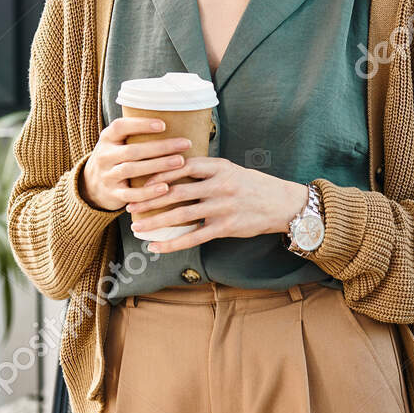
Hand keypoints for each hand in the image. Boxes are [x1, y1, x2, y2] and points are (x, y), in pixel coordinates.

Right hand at [81, 116, 192, 212]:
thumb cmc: (116, 157)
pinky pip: (131, 194)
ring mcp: (107, 176)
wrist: (92, 185)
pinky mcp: (113, 194)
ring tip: (180, 162)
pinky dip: (148, 192)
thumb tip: (172, 115)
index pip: (120, 127)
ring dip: (158, 166)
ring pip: (132, 170)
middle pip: (132, 150)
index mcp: (107, 138)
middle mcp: (104, 156)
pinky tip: (166, 188)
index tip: (163, 125)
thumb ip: (135, 132)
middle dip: (161, 147)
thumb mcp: (117, 142)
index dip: (141, 125)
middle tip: (185, 144)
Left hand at [127, 158, 307, 253]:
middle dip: (149, 200)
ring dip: (155, 222)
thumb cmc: (253, 186)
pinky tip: (156, 246)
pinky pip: (192, 237)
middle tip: (131, 206)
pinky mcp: (225, 228)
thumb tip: (173, 170)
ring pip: (180, 215)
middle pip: (175, 191)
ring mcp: (222, 208)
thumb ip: (206, 170)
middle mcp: (219, 185)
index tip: (141, 181)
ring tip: (137, 227)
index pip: (181, 166)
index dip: (158, 173)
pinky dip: (171, 243)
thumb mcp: (231, 169)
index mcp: (219, 167)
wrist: (283, 204)